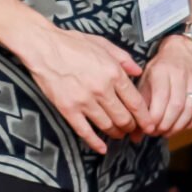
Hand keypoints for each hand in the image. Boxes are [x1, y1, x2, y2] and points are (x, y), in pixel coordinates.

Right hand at [18, 25, 145, 154]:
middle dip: (131, 127)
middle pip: (124, 118)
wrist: (43, 47)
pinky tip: (102, 148)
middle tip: (132, 129)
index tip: (148, 126)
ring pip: (108, 126)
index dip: (145, 118)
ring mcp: (84, 101)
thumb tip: (138, 72)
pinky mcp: (68, 109)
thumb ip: (123, 58)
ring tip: (118, 134)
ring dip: (116, 133)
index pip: (136, 102)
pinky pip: (85, 132)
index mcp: (113, 73)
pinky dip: (95, 143)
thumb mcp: (103, 43)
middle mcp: (102, 89)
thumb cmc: (72, 43)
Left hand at [138, 36, 191, 134]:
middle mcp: (180, 74)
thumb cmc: (159, 70)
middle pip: (176, 106)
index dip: (154, 118)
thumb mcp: (145, 81)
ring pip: (190, 109)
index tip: (147, 128)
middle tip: (156, 132)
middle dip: (165, 125)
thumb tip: (135, 136)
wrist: (181, 51)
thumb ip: (140, 106)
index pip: (160, 98)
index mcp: (161, 70)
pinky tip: (184, 125)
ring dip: (178, 126)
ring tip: (167, 131)